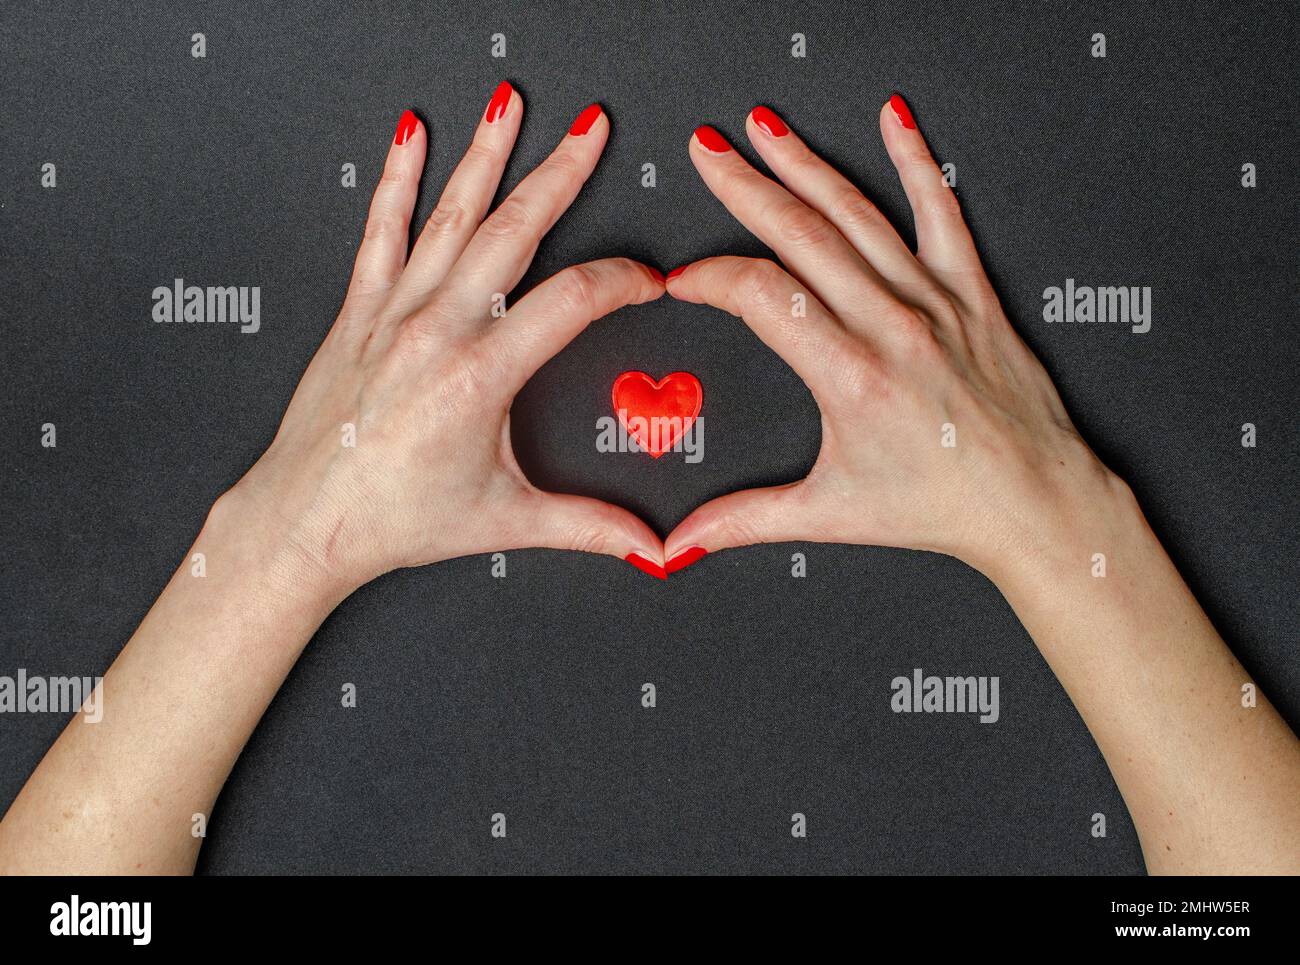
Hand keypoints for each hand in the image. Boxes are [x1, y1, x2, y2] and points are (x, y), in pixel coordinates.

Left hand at [220, 86, 666, 597]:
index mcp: (480, 374)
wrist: (306, 520)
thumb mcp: (506, 519)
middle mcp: (437, 329)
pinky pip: (380, 231)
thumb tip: (648, 546)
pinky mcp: (359, 312)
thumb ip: (588, 525)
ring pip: (450, 216)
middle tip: (591, 129)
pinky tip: (409, 138)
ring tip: (511, 106)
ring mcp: (394, 312)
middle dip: (560, 173)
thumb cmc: (392, 519)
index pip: (574, 299)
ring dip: (484, 156)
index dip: (623, 280)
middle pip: (514, 230)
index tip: (648, 280)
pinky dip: (396, 181)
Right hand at [664, 99, 1128, 580]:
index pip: (762, 296)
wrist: (1032, 502)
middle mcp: (893, 326)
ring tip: (763, 128)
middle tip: (706, 149)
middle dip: (744, 186)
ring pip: (859, 214)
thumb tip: (681, 542)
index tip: (684, 280)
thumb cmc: (940, 507)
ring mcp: (936, 302)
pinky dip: (917, 162)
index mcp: (852, 376)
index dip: (712, 277)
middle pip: (804, 234)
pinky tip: (894, 121)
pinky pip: (942, 213)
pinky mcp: (972, 294)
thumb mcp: (829, 513)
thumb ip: (743, 519)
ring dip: (805, 165)